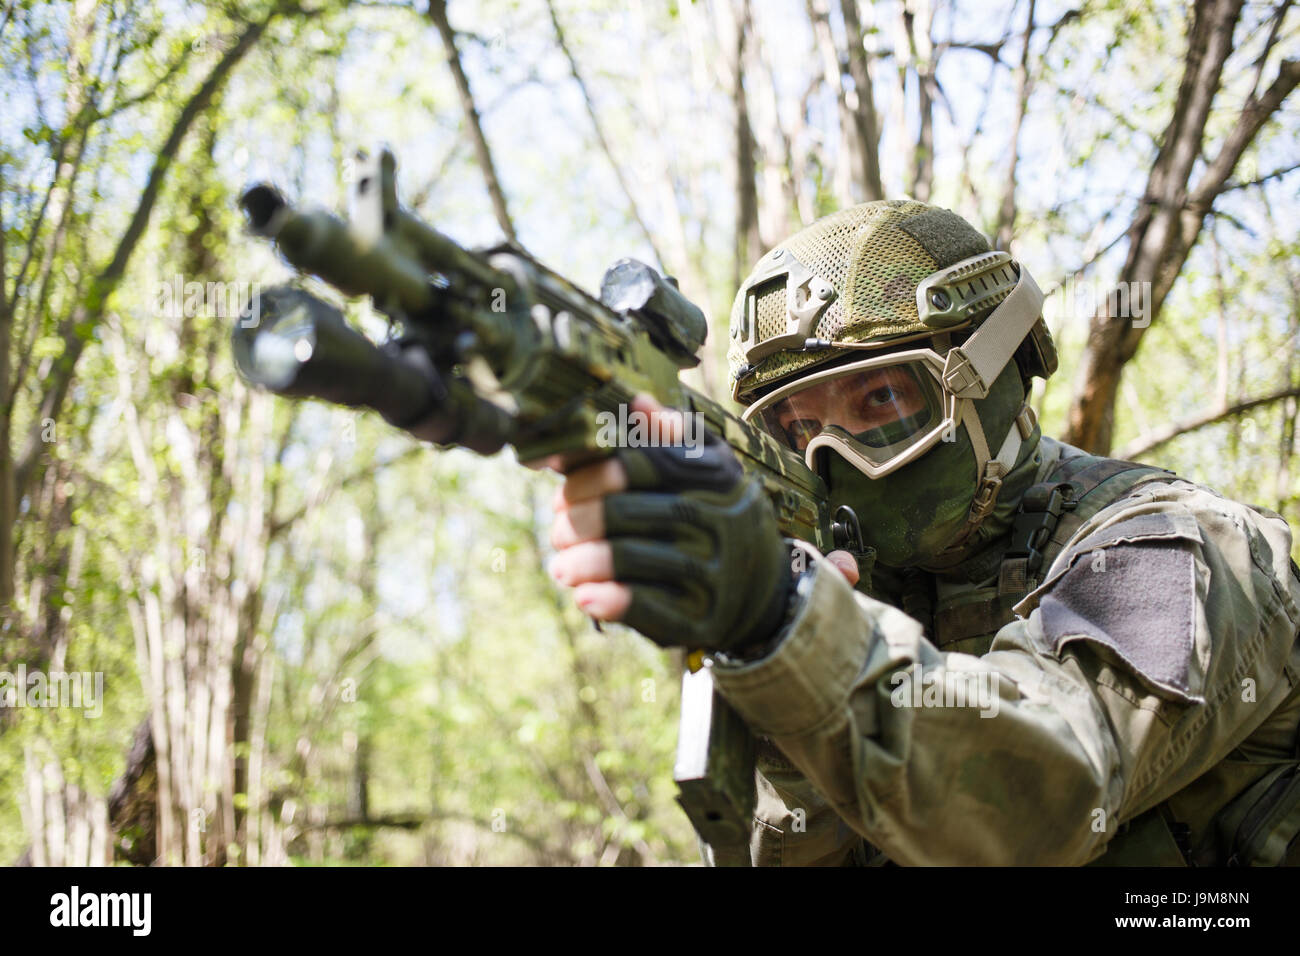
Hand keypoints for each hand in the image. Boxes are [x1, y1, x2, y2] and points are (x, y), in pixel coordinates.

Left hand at [547, 395, 794, 652]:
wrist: (761, 584)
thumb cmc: (715, 512)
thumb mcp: (706, 467)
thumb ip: (667, 437)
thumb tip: (636, 404)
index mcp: (714, 476)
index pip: (641, 465)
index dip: (591, 477)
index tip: (564, 492)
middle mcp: (720, 520)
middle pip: (629, 512)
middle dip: (579, 522)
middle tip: (558, 531)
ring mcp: (714, 572)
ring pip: (631, 559)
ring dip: (583, 562)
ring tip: (562, 567)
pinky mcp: (703, 618)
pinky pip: (647, 607)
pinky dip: (608, 600)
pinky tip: (584, 595)